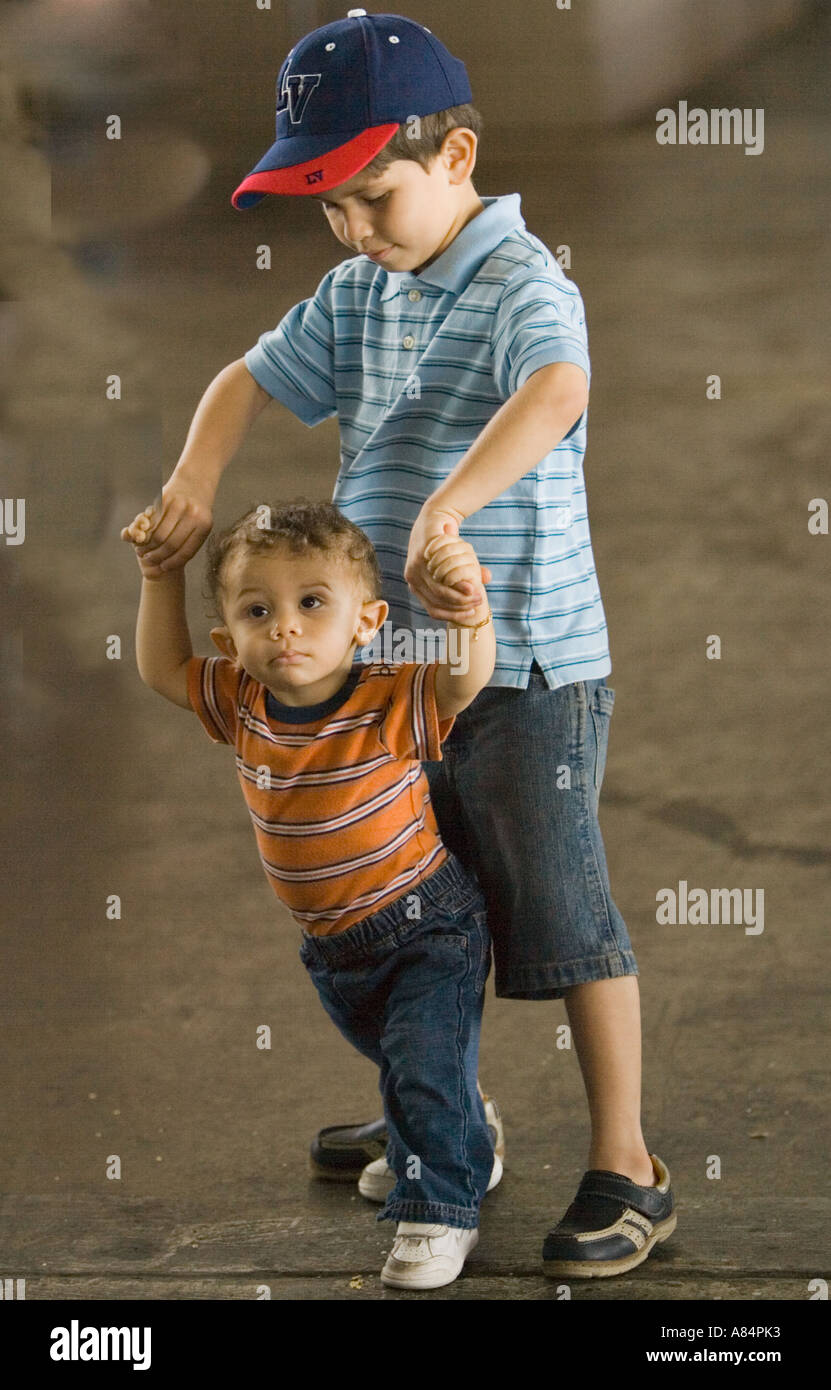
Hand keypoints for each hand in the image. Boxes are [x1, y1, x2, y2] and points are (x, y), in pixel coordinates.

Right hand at [120, 470, 213, 574]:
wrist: (195, 481)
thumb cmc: (197, 511)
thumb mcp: (201, 525)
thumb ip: (190, 543)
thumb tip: (172, 564)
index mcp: (204, 525)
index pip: (186, 551)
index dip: (172, 563)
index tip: (163, 568)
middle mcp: (192, 515)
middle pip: (171, 544)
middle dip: (158, 556)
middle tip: (149, 560)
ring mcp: (178, 505)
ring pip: (159, 534)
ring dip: (149, 546)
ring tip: (144, 551)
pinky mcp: (164, 498)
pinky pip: (152, 521)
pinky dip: (146, 532)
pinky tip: (143, 538)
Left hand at [404, 507, 491, 621]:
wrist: (437, 516)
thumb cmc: (445, 545)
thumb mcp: (453, 565)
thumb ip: (463, 582)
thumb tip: (478, 599)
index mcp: (415, 584)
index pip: (433, 609)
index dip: (452, 615)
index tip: (470, 616)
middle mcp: (411, 577)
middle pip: (437, 602)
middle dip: (460, 607)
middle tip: (479, 604)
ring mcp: (414, 567)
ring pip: (439, 592)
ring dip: (460, 598)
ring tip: (477, 596)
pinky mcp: (422, 557)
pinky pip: (441, 578)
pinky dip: (457, 585)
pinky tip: (470, 586)